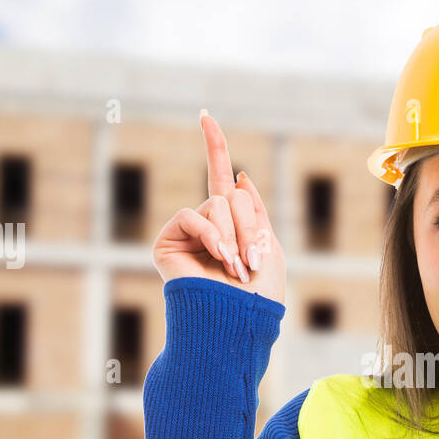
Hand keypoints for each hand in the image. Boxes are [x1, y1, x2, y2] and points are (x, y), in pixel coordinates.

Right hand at [151, 109, 286, 305]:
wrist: (236, 322)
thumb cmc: (258, 296)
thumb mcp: (270, 247)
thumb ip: (255, 211)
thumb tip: (239, 176)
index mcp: (233, 226)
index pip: (222, 178)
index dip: (214, 147)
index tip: (204, 115)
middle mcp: (208, 226)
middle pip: (231, 195)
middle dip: (249, 224)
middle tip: (252, 262)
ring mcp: (188, 234)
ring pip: (216, 204)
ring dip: (233, 235)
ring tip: (236, 267)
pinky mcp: (168, 242)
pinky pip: (191, 216)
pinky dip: (211, 235)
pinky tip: (219, 258)